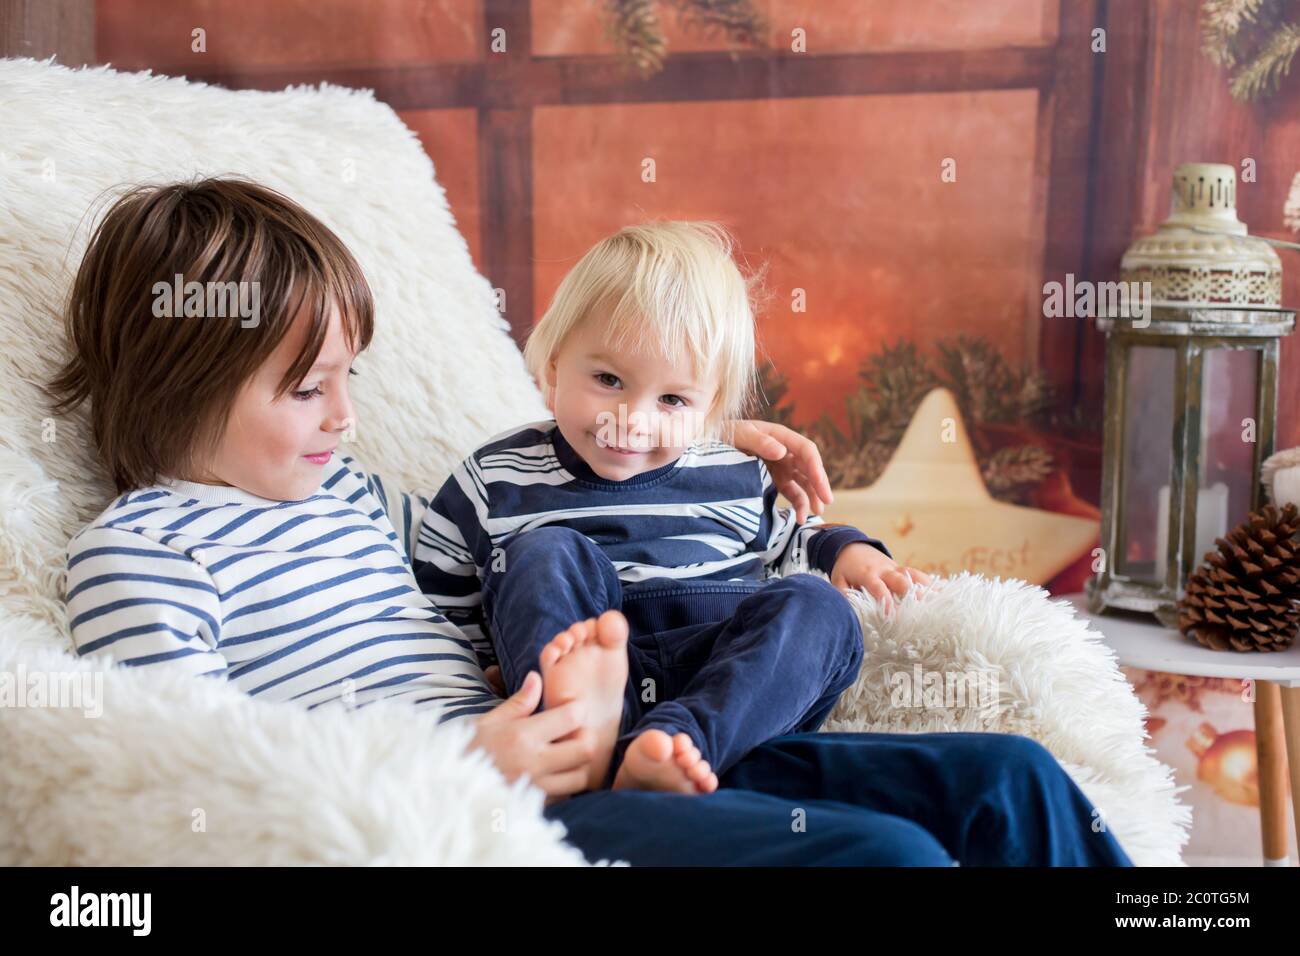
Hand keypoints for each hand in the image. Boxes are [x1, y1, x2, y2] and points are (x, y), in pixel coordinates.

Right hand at [468, 670, 595, 799]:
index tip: (571, 706)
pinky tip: (552, 774)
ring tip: (564, 754)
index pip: (571, 718)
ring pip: (579, 777)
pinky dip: (565, 785)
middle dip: (584, 737)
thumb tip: (537, 678)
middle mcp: (534, 763)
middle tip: (573, 732)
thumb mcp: (488, 721)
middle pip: (585, 750)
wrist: (446, 788)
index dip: (577, 708)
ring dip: (578, 764)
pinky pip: (564, 796)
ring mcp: (536, 788)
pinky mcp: (534, 806)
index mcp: (523, 736)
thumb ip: (518, 702)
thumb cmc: (466, 749)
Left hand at [726, 419, 832, 523]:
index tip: (822, 486)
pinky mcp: (774, 479)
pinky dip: (797, 503)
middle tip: (826, 503)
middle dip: (819, 485)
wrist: (709, 444)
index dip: (817, 468)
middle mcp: (785, 451)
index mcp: (780, 436)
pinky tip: (799, 517)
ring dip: (811, 497)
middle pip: (809, 467)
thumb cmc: (724, 434)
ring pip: (803, 482)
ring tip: (816, 513)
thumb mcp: (739, 434)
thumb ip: (759, 441)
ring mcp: (781, 466)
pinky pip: (791, 492)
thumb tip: (781, 452)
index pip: (806, 451)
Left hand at [830, 542, 931, 609]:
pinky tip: (946, 592)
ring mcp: (896, 569)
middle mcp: (885, 570)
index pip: (878, 588)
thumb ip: (843, 594)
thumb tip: (848, 611)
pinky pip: (919, 575)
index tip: (893, 616)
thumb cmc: (845, 569)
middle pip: (902, 581)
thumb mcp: (838, 580)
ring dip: (927, 588)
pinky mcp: (903, 570)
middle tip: (923, 612)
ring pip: (914, 575)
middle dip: (912, 595)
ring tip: (941, 601)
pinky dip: (932, 583)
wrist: (852, 547)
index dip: (886, 601)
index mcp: (868, 574)